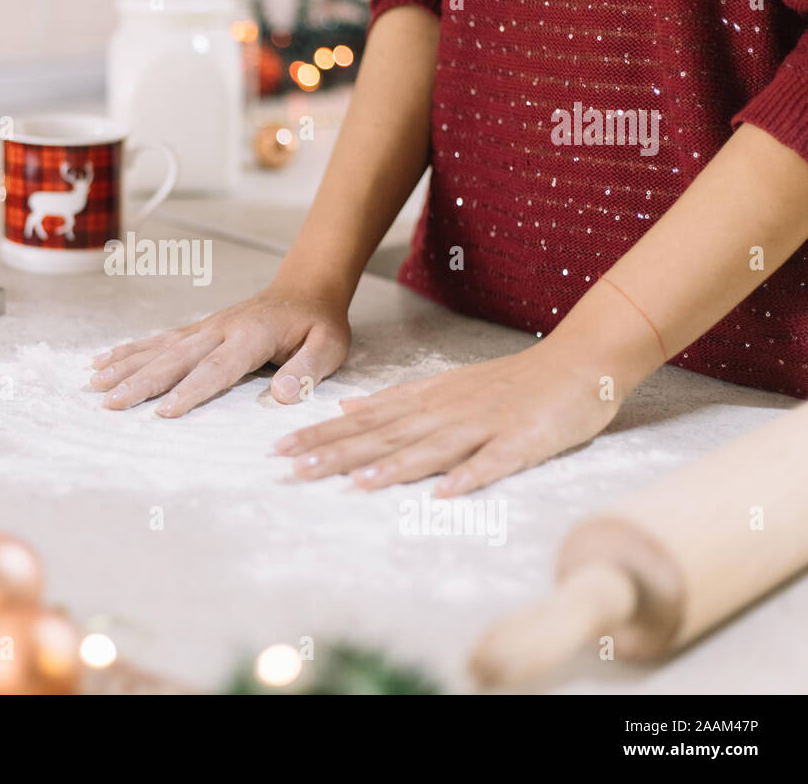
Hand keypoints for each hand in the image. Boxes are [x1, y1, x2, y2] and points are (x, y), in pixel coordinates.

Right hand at [90, 287, 350, 416]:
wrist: (305, 286)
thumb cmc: (318, 323)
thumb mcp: (330, 346)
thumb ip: (307, 370)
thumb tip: (280, 395)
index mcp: (252, 335)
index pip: (218, 367)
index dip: (191, 390)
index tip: (165, 411)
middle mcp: (221, 328)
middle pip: (176, 358)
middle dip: (141, 382)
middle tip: (111, 403)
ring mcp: (204, 327)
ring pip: (159, 348)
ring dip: (126, 366)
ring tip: (95, 385)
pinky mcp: (196, 329)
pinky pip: (158, 341)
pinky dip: (129, 351)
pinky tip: (103, 362)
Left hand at [274, 341, 622, 495]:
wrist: (577, 362)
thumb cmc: (510, 382)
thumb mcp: (445, 384)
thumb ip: (396, 400)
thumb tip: (344, 410)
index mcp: (427, 401)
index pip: (364, 421)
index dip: (322, 435)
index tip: (280, 448)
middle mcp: (446, 413)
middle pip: (385, 436)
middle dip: (337, 453)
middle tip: (294, 468)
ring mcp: (483, 428)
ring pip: (431, 449)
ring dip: (392, 467)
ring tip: (355, 484)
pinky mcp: (521, 443)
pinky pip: (492, 463)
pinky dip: (468, 477)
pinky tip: (445, 494)